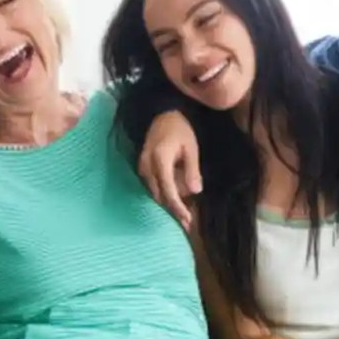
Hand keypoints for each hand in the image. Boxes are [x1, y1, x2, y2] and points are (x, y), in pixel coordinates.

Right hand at [138, 110, 200, 227]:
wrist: (163, 115)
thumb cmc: (180, 130)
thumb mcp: (191, 148)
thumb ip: (192, 170)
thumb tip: (195, 192)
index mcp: (160, 160)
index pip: (168, 190)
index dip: (177, 207)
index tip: (187, 220)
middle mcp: (147, 166)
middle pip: (160, 195)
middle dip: (174, 209)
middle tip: (188, 223)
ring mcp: (142, 167)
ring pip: (156, 192)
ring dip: (169, 201)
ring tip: (184, 212)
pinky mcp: (142, 168)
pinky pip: (153, 186)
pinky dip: (165, 193)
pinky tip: (176, 196)